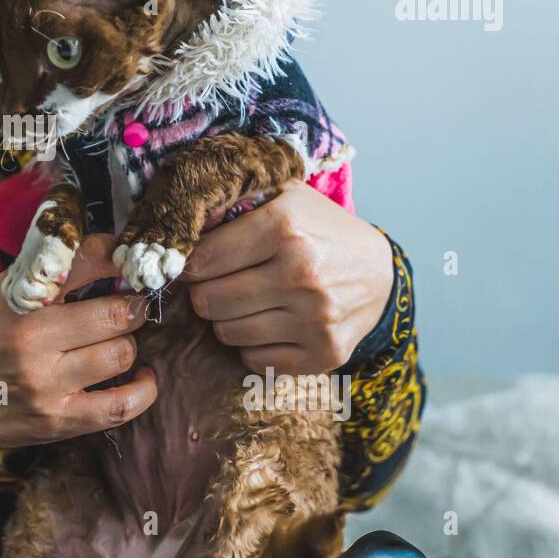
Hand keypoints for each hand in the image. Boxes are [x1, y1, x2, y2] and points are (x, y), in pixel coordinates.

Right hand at [0, 233, 158, 449]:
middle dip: (133, 305)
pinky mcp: (56, 421)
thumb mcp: (0, 292)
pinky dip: (143, 391)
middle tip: (132, 303)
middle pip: (116, 314)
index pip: (88, 263)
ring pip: (121, 355)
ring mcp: (47, 385)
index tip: (124, 261)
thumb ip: (49, 275)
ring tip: (122, 339)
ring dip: (129, 343)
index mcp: (21, 301)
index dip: (116, 257)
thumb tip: (106, 255)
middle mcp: (35, 341)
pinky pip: (118, 408)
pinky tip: (144, 378)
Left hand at [177, 180, 393, 374]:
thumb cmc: (317, 229)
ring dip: (228, 319)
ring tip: (248, 300)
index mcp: (285, 227)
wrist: (380, 272)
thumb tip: (178, 224)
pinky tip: (271, 322)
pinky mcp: (325, 353)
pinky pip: (254, 359)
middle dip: (205, 292)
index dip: (190, 263)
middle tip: (220, 282)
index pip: (201, 259)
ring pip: (227, 333)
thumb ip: (229, 201)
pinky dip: (253, 344)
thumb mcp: (280, 197)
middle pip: (207, 301)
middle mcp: (302, 273)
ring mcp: (316, 318)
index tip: (198, 262)